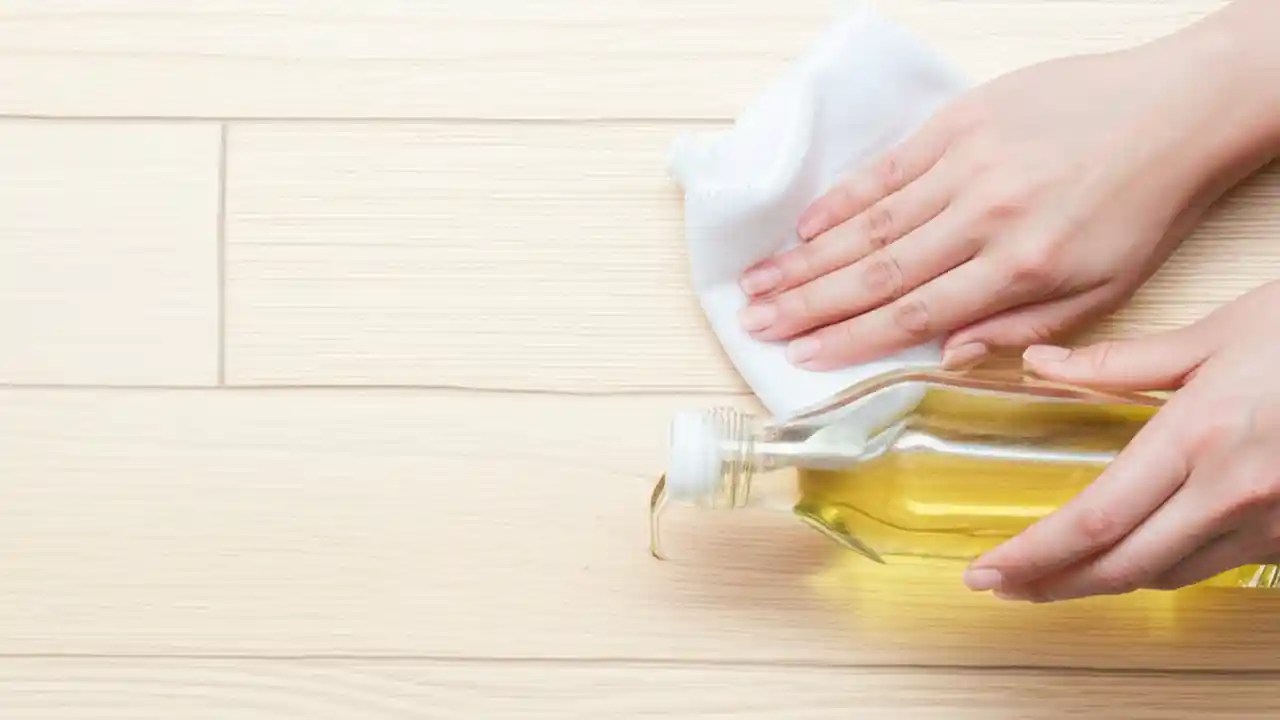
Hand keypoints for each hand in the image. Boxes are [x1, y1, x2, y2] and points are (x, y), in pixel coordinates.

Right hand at [737, 10, 1279, 370]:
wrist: (1177, 110)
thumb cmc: (1143, 206)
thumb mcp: (1105, 290)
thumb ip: (1025, 329)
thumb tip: (950, 354)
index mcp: (1021, 266)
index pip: (915, 314)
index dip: (850, 340)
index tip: (800, 358)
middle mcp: (984, 217)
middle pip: (876, 271)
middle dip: (807, 303)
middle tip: (754, 322)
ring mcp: (967, 164)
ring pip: (871, 222)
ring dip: (808, 257)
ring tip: (758, 282)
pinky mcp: (961, 122)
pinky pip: (889, 167)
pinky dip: (843, 198)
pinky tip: (805, 226)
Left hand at [963, 281, 1279, 601]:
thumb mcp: (1214, 333)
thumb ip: (1118, 364)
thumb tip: (1039, 364)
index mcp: (1199, 436)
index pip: (1093, 520)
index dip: (1033, 556)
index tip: (988, 571)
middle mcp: (1233, 491)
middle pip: (1122, 565)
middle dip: (1052, 582)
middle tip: (1004, 585)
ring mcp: (1271, 519)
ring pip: (1168, 574)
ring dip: (1105, 579)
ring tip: (1055, 573)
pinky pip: (1216, 564)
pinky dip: (1165, 565)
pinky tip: (1136, 552)